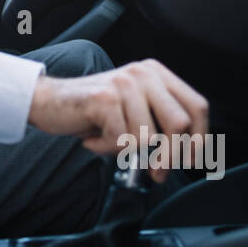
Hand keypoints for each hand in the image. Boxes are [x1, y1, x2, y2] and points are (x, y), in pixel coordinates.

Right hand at [27, 59, 209, 183]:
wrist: (48, 101)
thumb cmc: (92, 111)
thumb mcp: (133, 109)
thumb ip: (160, 122)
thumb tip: (185, 156)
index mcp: (156, 73)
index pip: (197, 106)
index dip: (199, 139)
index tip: (191, 161)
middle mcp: (144, 74)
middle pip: (179, 124)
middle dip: (169, 157)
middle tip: (156, 172)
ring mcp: (124, 84)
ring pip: (147, 138)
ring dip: (125, 152)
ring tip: (107, 141)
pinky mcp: (106, 99)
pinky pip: (121, 141)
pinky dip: (106, 149)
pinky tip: (93, 138)